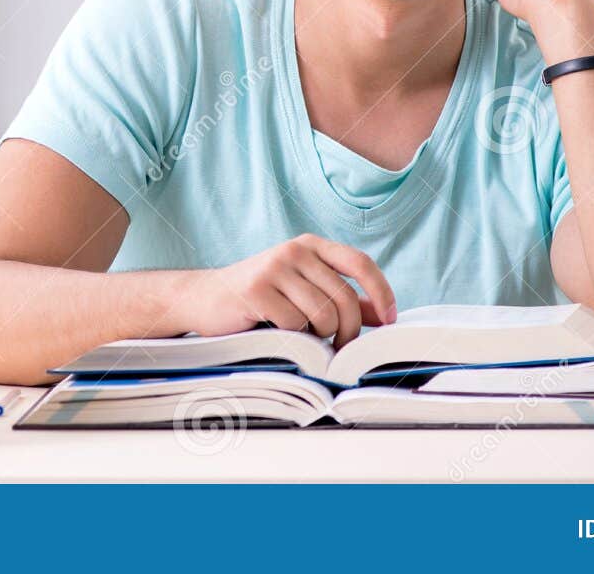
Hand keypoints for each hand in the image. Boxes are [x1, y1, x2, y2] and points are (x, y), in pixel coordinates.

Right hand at [177, 234, 396, 345]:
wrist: (203, 298)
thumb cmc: (260, 298)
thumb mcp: (303, 291)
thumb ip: (341, 299)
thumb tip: (381, 314)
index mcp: (310, 245)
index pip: (360, 262)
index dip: (381, 291)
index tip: (390, 318)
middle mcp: (294, 250)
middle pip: (343, 298)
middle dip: (348, 332)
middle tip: (339, 347)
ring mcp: (274, 268)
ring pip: (322, 314)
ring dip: (319, 337)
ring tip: (304, 337)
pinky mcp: (256, 290)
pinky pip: (295, 324)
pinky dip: (293, 338)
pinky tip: (278, 333)